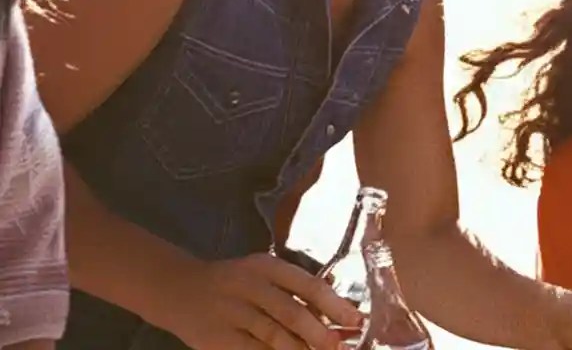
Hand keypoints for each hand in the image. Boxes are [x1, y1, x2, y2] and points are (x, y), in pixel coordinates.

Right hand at [159, 252, 364, 349]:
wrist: (179, 289)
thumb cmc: (234, 283)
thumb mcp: (264, 275)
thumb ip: (296, 292)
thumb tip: (339, 317)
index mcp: (267, 267)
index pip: (308, 284)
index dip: (335, 305)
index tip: (357, 320)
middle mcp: (250, 286)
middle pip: (292, 313)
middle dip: (320, 334)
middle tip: (339, 347)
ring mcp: (232, 313)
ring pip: (274, 337)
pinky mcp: (218, 338)